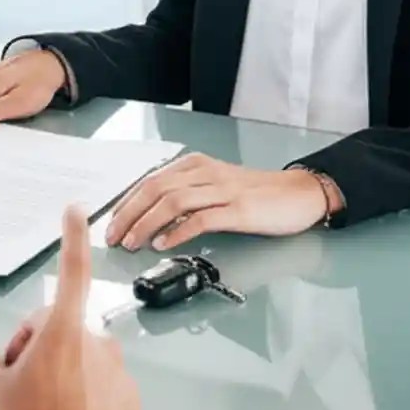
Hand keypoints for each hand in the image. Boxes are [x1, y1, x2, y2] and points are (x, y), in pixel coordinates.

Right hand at [0, 207, 142, 409]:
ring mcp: (116, 376)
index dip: (71, 237)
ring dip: (55, 377)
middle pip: (56, 329)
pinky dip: (77, 399)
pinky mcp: (127, 401)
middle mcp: (96, 348)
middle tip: (16, 387)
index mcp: (62, 336)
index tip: (78, 211)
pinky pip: (95, 386)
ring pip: (76, 360)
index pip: (70, 272)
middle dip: (33, 351)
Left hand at [106, 154, 340, 251]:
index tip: (111, 225)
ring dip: (147, 224)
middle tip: (115, 238)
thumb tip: (148, 217)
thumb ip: (184, 195)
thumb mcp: (213, 186)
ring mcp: (223, 190)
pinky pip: (202, 219)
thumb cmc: (255, 194)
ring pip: (173, 202)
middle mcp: (205, 173)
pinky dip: (178, 232)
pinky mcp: (239, 210)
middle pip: (155, 189)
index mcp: (194, 165)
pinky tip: (164, 244)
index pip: (149, 181)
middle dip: (129, 215)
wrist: (298, 194)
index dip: (125, 204)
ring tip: (133, 243)